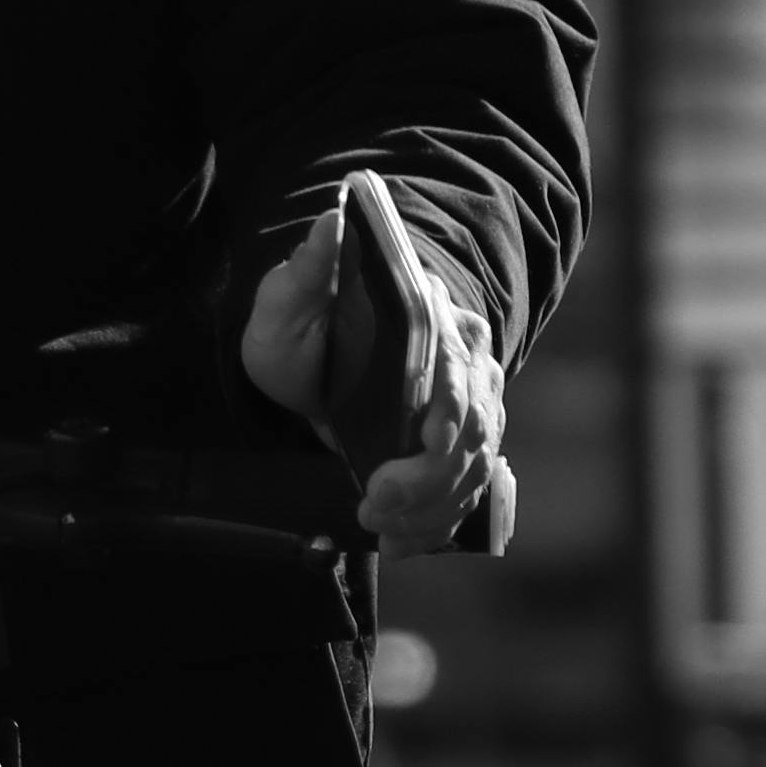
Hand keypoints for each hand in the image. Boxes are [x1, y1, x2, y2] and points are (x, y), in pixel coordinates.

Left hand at [243, 167, 514, 555]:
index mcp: (434, 321)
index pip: (460, 369)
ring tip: (380, 532)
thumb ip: (310, 268)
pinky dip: (436, 526)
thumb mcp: (291, 297)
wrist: (322, 352)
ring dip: (430, 510)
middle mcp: (467, 364)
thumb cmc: (305, 323)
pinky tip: (401, 545)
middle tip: (375, 506)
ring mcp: (470, 411)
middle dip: (430, 479)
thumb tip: (330, 221)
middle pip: (474, 430)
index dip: (450, 412)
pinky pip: (464, 494)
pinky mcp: (459, 451)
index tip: (426, 444)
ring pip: (473, 470)